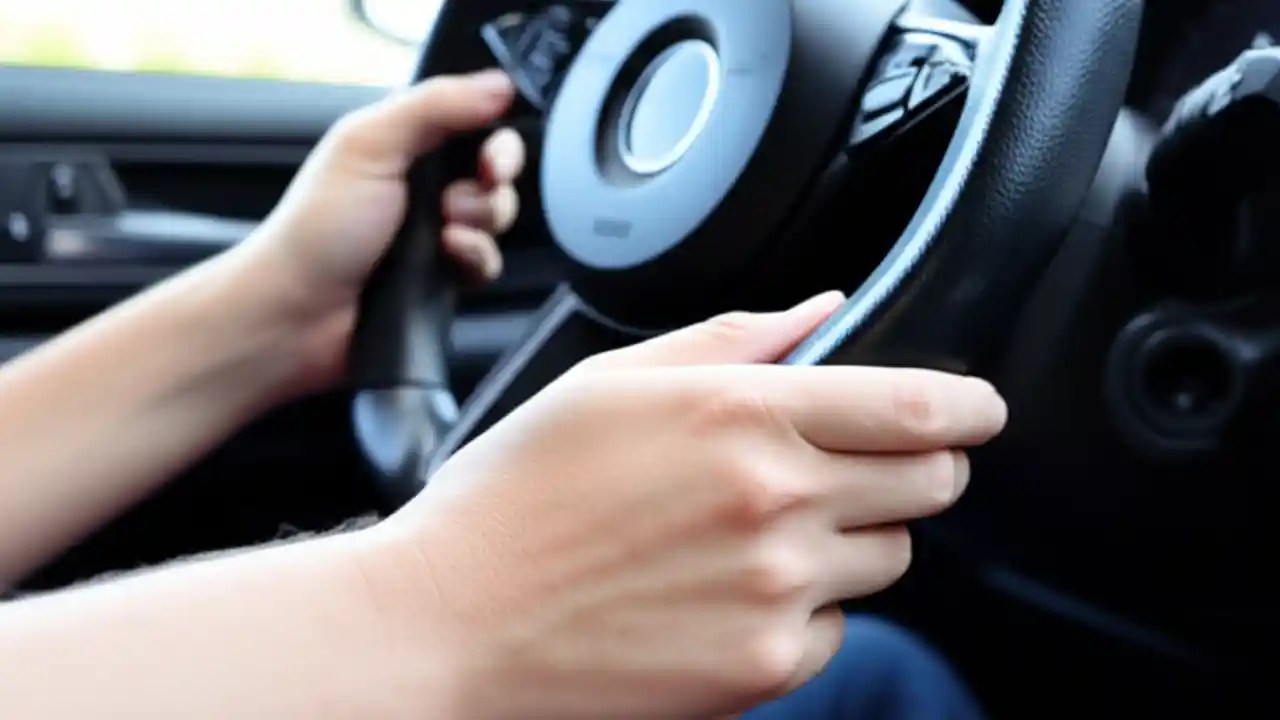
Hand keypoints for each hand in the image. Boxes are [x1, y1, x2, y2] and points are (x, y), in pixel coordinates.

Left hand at [239, 69, 525, 392]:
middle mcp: (423, 184)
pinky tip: (448, 258)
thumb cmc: (317, 228)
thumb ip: (434, 106)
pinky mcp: (447, 276)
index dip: (495, 135)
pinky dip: (477, 259)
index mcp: (404, 142)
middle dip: (493, 183)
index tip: (491, 153)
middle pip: (496, 171)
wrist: (302, 315)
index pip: (474, 121)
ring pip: (497, 217)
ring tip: (444, 233)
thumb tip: (498, 84)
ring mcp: (437, 232)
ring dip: (482, 223)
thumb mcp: (369, 145)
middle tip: (466, 194)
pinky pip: (490, 262)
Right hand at [361, 292, 1008, 719]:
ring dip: (853, 537)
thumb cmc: (514, 499)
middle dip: (913, 465)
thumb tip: (819, 313)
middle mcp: (776, 502)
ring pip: (890, 557)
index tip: (977, 409)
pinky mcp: (764, 667)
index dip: (970, 406)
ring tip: (759, 534)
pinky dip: (806, 608)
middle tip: (851, 465)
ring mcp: (777, 591)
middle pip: (930, 482)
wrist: (450, 626)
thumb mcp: (608, 385)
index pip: (920, 405)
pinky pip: (836, 626)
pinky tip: (727, 593)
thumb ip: (730, 340)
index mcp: (741, 413)